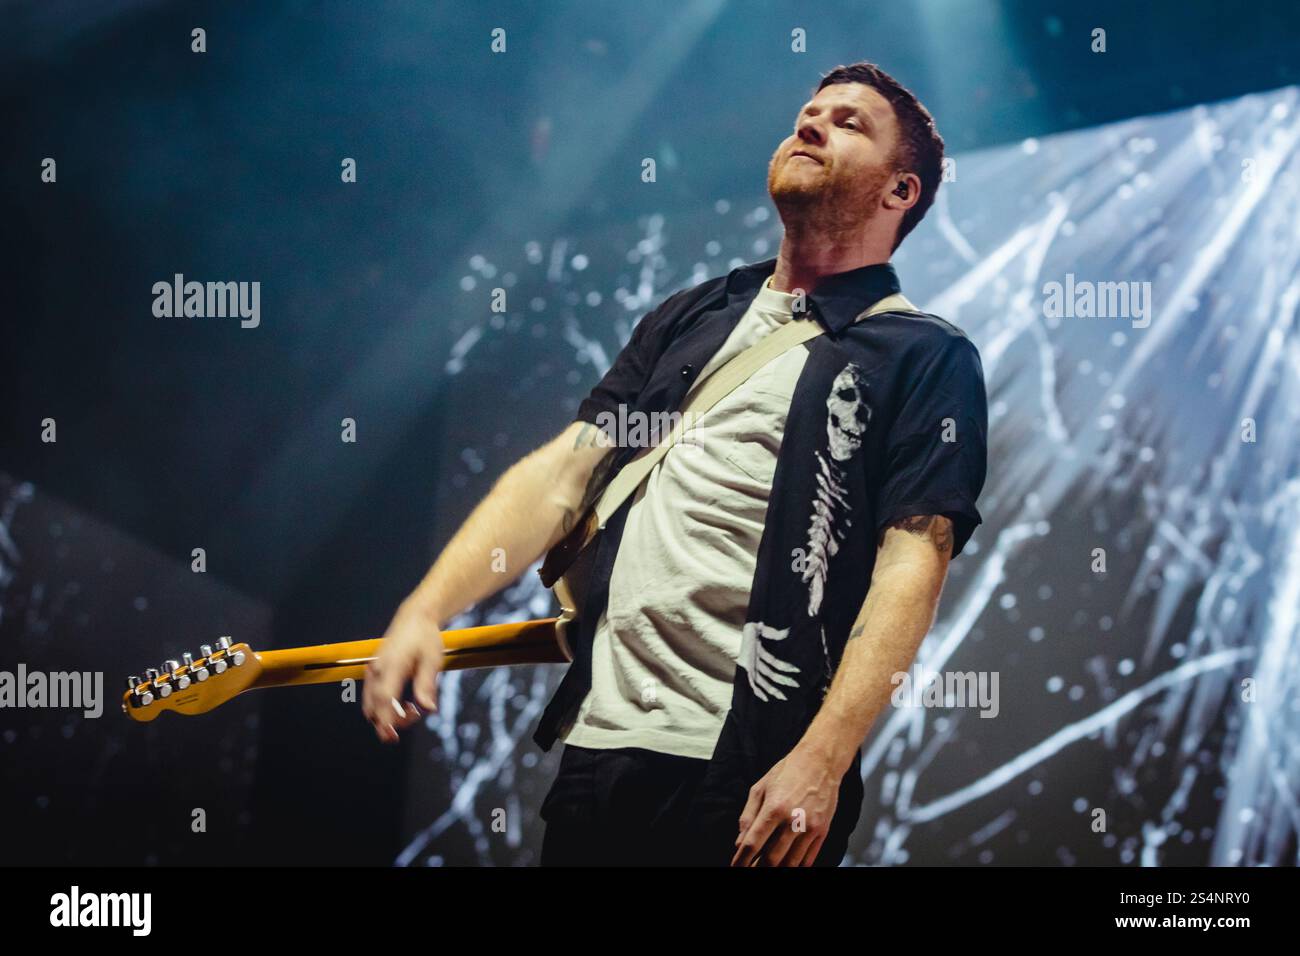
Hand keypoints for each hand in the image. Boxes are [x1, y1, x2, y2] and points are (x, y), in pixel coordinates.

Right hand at [361, 600, 444, 743]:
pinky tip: (402, 704)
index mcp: (392, 665)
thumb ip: (427, 684)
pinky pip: (371, 697)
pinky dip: (382, 707)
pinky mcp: (374, 672)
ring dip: (386, 714)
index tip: (391, 735)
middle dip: (388, 722)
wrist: (414, 618)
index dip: (386, 718)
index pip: (385, 697)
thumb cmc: (425, 638)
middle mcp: (377, 669)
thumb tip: (429, 709)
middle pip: (374, 705)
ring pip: (370, 703)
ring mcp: (373, 670)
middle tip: (414, 716)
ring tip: (412, 709)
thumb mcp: (432, 659)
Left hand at [731, 741, 842, 866]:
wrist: (820, 762)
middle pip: (771, 858)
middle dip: (757, 868)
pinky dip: (796, 867)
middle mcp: (793, 821)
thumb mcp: (760, 787)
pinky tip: (786, 866)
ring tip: (765, 868)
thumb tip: (740, 842)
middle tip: (749, 869)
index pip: (753, 843)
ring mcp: (810, 828)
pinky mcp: (822, 831)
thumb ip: (748, 816)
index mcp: (774, 808)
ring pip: (790, 863)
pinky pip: (808, 859)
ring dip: (776, 870)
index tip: (736, 866)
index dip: (741, 860)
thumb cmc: (788, 771)